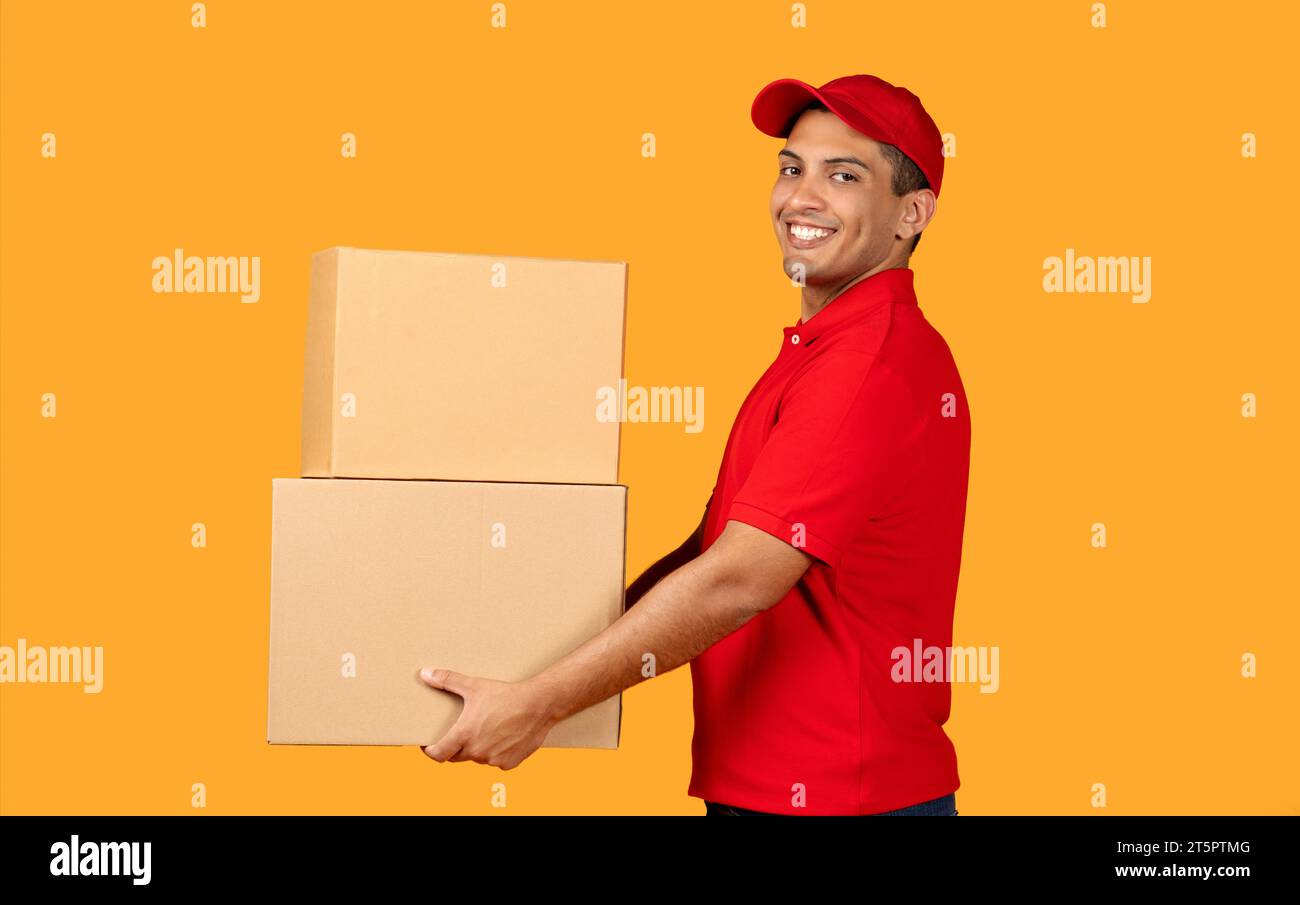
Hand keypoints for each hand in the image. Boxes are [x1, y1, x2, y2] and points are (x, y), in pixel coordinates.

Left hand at [418, 668, 557, 769]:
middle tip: (460, 732)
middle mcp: (477, 752)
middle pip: (456, 757)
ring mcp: (493, 760)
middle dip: (455, 747)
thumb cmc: (506, 695)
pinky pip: (496, 761)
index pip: (438, 754)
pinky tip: (503, 737)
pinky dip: (496, 753)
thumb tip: (425, 673)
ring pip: (478, 758)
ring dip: (477, 749)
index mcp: (465, 735)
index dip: (430, 751)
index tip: (429, 745)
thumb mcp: (474, 686)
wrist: (538, 705)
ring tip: (486, 730)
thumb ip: (447, 680)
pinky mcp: (509, 763)